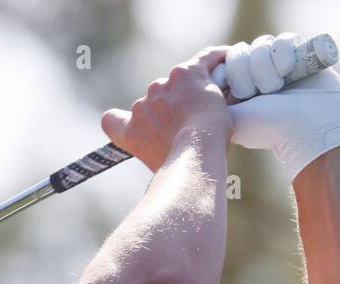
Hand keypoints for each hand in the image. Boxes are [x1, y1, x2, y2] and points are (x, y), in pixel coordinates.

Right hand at [101, 47, 231, 171]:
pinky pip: (205, 60)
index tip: (139, 124)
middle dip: (173, 108)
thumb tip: (170, 164)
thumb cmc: (181, 168)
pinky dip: (216, 59)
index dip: (123, 119)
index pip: (112, 120)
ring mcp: (164, 86)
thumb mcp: (159, 167)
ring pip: (181, 82)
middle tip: (195, 122)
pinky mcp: (188, 74)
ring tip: (217, 104)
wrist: (195, 153)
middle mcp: (142, 105)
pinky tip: (227, 58)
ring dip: (194, 89)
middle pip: (157, 101)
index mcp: (131, 131)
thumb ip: (157, 157)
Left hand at [222, 32, 339, 182]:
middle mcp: (256, 76)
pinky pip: (283, 39)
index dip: (231, 72)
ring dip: (267, 66)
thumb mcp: (232, 118)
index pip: (223, 63)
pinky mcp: (298, 56)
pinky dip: (285, 52)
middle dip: (249, 72)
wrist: (312, 127)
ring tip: (278, 87)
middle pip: (240, 52)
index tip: (242, 92)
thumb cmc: (270, 128)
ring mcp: (277, 65)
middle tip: (261, 93)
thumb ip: (213, 99)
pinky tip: (289, 69)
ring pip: (261, 44)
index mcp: (237, 90)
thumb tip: (207, 81)